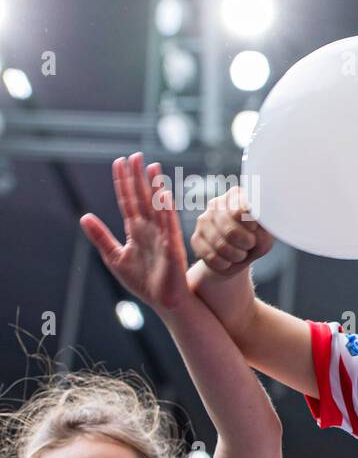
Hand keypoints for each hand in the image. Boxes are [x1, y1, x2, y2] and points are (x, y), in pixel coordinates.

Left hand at [81, 154, 188, 313]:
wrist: (164, 301)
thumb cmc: (143, 282)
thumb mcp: (114, 257)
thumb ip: (100, 236)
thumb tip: (84, 216)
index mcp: (136, 230)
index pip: (127, 201)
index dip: (123, 182)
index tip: (119, 162)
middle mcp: (150, 229)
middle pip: (141, 198)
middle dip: (137, 177)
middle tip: (135, 155)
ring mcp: (162, 236)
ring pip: (156, 206)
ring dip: (153, 186)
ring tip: (150, 166)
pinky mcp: (172, 247)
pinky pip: (168, 224)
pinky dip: (165, 208)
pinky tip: (162, 193)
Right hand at [191, 185, 273, 275]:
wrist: (237, 259)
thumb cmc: (254, 242)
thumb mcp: (265, 235)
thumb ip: (261, 227)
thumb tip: (253, 222)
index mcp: (236, 196)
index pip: (241, 209)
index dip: (251, 225)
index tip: (254, 229)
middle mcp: (217, 203)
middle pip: (230, 230)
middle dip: (245, 243)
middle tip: (249, 245)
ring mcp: (203, 220)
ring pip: (220, 245)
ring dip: (236, 255)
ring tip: (240, 253)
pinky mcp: (195, 238)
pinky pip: (210, 256)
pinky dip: (224, 263)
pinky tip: (228, 260)